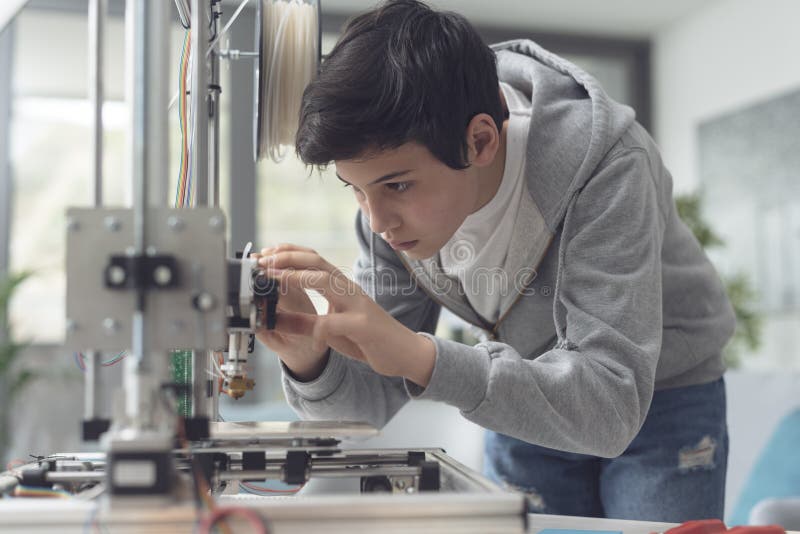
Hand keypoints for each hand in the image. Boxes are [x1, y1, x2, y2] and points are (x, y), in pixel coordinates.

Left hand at [258, 244, 436, 386]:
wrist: (404, 353)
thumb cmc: (367, 338)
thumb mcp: (329, 329)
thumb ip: (304, 321)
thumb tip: (274, 316)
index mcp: (340, 287)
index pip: (312, 260)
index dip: (287, 253)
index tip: (264, 254)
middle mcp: (348, 289)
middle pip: (316, 262)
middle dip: (286, 258)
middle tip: (262, 260)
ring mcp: (357, 305)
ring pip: (326, 281)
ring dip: (297, 277)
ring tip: (275, 278)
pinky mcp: (363, 326)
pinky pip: (336, 322)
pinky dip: (318, 328)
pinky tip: (309, 337)